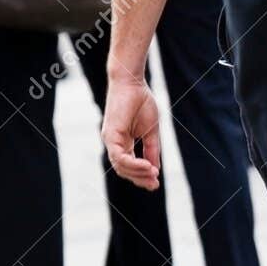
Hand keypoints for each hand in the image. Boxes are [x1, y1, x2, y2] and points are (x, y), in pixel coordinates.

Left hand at [102, 76, 162, 190]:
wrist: (132, 82)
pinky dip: (134, 164)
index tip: (156, 183)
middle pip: (124, 170)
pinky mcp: (110, 135)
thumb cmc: (141, 101)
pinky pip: (120, 157)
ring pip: (121, 167)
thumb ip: (151, 150)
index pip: (129, 166)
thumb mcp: (151, 131)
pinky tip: (148, 167)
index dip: (142, 176)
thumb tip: (154, 169)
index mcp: (123, 142)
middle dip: (140, 179)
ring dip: (138, 174)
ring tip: (154, 175)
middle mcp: (114, 143)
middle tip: (155, 184)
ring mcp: (110, 139)